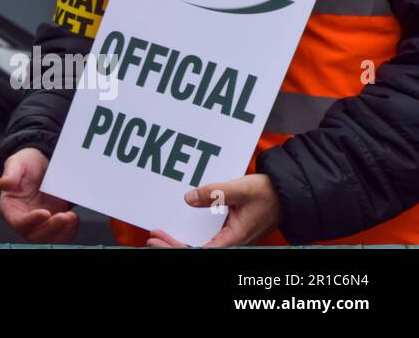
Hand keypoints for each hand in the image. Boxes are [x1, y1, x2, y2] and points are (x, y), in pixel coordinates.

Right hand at [0, 148, 79, 242]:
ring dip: (62, 232)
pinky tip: (73, 219)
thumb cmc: (25, 165)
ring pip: (49, 238)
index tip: (45, 213)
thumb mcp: (17, 162)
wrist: (40, 165)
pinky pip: (61, 236)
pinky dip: (69, 231)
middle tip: (64, 216)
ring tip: (71, 217)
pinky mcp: (53, 223)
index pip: (18, 222)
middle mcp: (24, 219)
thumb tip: (4, 183)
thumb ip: (10, 173)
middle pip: (34, 234)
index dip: (31, 221)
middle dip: (50, 228)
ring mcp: (39, 223)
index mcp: (10, 208)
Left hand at [147, 174, 280, 247]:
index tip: (158, 239)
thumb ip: (213, 193)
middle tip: (151, 238)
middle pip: (197, 250)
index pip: (200, 250)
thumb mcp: (239, 188)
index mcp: (234, 238)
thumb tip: (189, 198)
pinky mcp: (230, 231)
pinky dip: (190, 235)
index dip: (176, 247)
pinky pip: (207, 238)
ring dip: (179, 241)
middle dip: (172, 245)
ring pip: (201, 245)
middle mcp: (231, 242)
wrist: (287, 195)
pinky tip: (179, 227)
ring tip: (160, 234)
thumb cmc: (268, 193)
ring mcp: (230, 238)